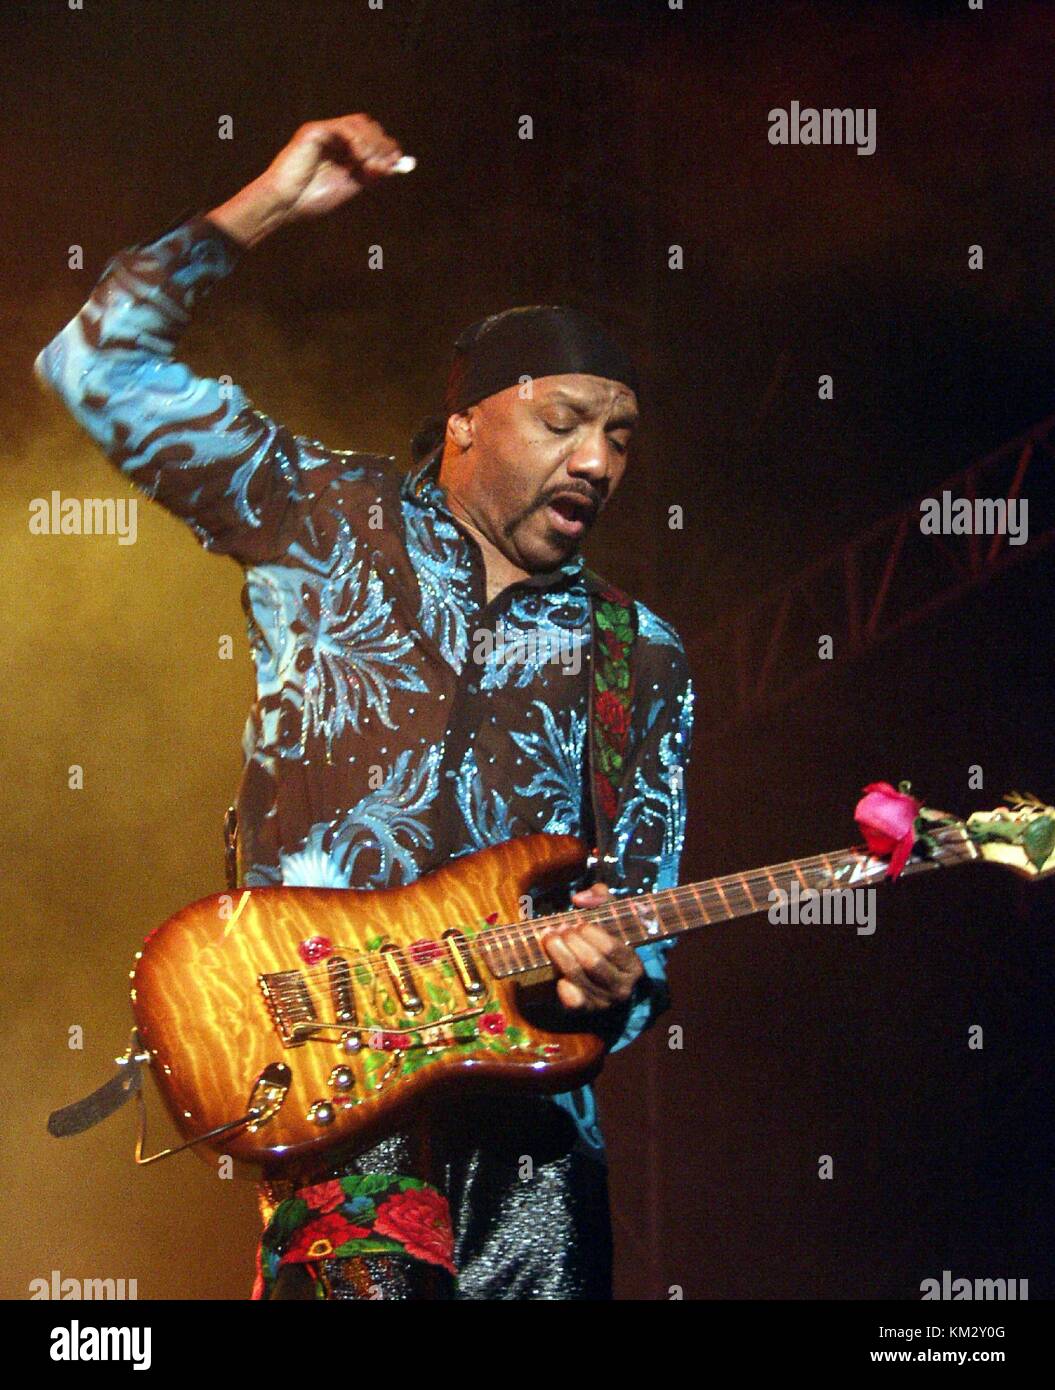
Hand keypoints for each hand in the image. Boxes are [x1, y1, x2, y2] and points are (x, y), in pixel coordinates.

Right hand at [263, 114, 404, 220]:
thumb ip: (369, 174)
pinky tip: (360, 158)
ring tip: (372, 164)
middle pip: (367, 126)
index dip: (386, 147)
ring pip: (358, 123)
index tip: (397, 160)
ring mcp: (324, 132)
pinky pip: (342, 128)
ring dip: (371, 143)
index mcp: (342, 152)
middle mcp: (334, 138)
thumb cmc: (311, 200)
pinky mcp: (314, 131)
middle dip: (381, 143)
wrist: (285, 205)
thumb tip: (393, 164)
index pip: (370, 138)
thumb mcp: (349, 187)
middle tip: (387, 163)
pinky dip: (356, 141)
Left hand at [541, 881, 642, 1011]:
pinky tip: (557, 973)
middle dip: (571, 942)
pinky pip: (573, 1002)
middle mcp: (622, 988)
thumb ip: (601, 899)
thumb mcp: (613, 919)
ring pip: (577, 978)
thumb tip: (579, 899)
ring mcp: (604, 1002)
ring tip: (550, 939)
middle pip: (591, 963)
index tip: (577, 923)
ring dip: (559, 955)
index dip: (590, 933)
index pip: (611, 948)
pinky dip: (562, 987)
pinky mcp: (586, 1011)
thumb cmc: (608, 944)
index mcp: (633, 966)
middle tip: (558, 929)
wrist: (611, 985)